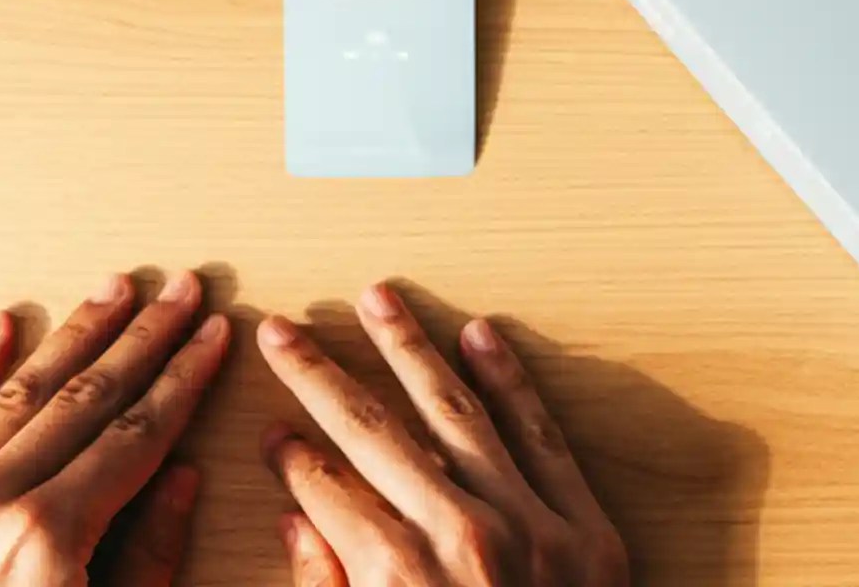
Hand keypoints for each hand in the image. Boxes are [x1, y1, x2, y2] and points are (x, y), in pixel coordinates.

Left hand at [0, 272, 230, 585]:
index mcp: (47, 538)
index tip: (215, 333)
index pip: (140, 430)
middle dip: (143, 337)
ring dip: (72, 335)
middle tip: (180, 288)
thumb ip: (148, 555)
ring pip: (16, 392)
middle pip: (86, 396)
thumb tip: (179, 475)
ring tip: (112, 289)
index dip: (186, 377)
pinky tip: (0, 324)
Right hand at [257, 284, 628, 585]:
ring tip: (377, 299)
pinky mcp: (588, 531)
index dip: (292, 456)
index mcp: (399, 581)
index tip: (270, 428)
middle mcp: (463, 538)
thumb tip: (296, 517)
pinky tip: (479, 333)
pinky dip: (511, 382)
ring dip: (410, 350)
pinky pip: (543, 437)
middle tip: (285, 330)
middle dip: (321, 377)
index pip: (325, 490)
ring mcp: (533, 527)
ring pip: (457, 414)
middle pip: (374, 434)